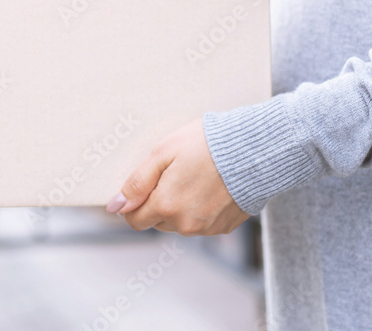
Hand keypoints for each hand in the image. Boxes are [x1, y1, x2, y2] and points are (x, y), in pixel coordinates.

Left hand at [107, 118, 247, 235]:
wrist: (255, 149)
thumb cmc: (207, 144)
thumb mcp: (163, 153)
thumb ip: (137, 182)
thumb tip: (116, 206)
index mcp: (166, 206)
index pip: (134, 220)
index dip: (132, 205)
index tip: (141, 187)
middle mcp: (186, 223)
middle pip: (157, 221)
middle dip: (158, 202)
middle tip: (172, 173)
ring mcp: (207, 228)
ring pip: (180, 223)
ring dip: (179, 206)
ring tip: (194, 176)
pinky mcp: (225, 227)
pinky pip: (202, 223)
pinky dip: (200, 208)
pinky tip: (210, 186)